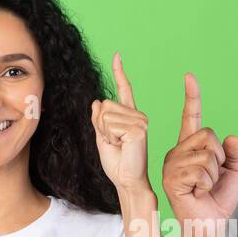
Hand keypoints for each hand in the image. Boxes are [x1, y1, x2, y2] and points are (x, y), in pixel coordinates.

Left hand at [91, 52, 149, 192]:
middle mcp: (138, 115)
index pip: (124, 90)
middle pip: (105, 105)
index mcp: (131, 116)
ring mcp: (141, 121)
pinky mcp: (138, 129)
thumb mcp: (102, 138)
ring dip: (105, 133)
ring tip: (118, 145)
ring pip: (106, 115)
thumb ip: (99, 120)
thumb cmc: (117, 163)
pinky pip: (110, 125)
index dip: (120, 73)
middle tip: (113, 142)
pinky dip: (110, 138)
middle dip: (101, 125)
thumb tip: (97, 101)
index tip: (117, 56)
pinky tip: (121, 146)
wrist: (126, 180)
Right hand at [161, 72, 237, 222]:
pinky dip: (207, 184)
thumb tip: (231, 138)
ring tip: (204, 188)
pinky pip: (202, 170)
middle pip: (207, 135)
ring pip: (207, 155)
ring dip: (214, 175)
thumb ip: (233, 154)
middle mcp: (176, 152)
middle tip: (211, 179)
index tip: (189, 77)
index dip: (192, 98)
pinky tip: (197, 193)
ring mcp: (171, 165)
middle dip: (219, 158)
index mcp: (189, 148)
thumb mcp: (232, 173)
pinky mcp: (171, 179)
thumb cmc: (216, 202)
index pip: (190, 118)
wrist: (208, 227)